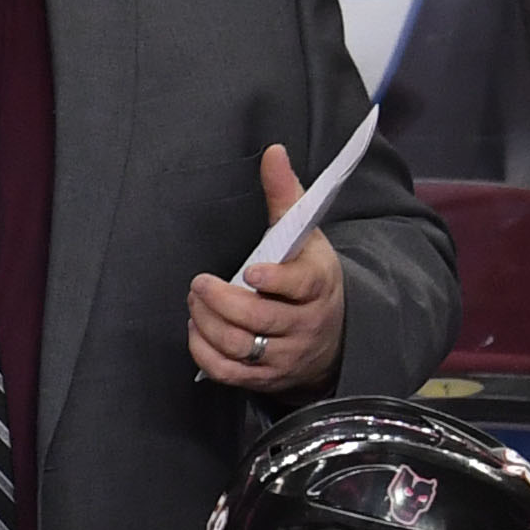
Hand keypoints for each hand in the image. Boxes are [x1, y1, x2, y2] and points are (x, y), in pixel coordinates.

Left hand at [186, 142, 348, 392]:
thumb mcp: (305, 235)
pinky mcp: (267, 377)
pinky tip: (196, 330)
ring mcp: (286, 355)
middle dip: (223, 302)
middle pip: (262, 320)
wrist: (333, 334)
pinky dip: (206, 352)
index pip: (301, 285)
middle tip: (199, 283)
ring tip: (195, 302)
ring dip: (209, 324)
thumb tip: (273, 151)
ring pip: (243, 347)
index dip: (276, 280)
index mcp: (317, 284)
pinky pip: (231, 373)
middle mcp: (305, 324)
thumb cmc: (309, 275)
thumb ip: (286, 195)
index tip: (251, 272)